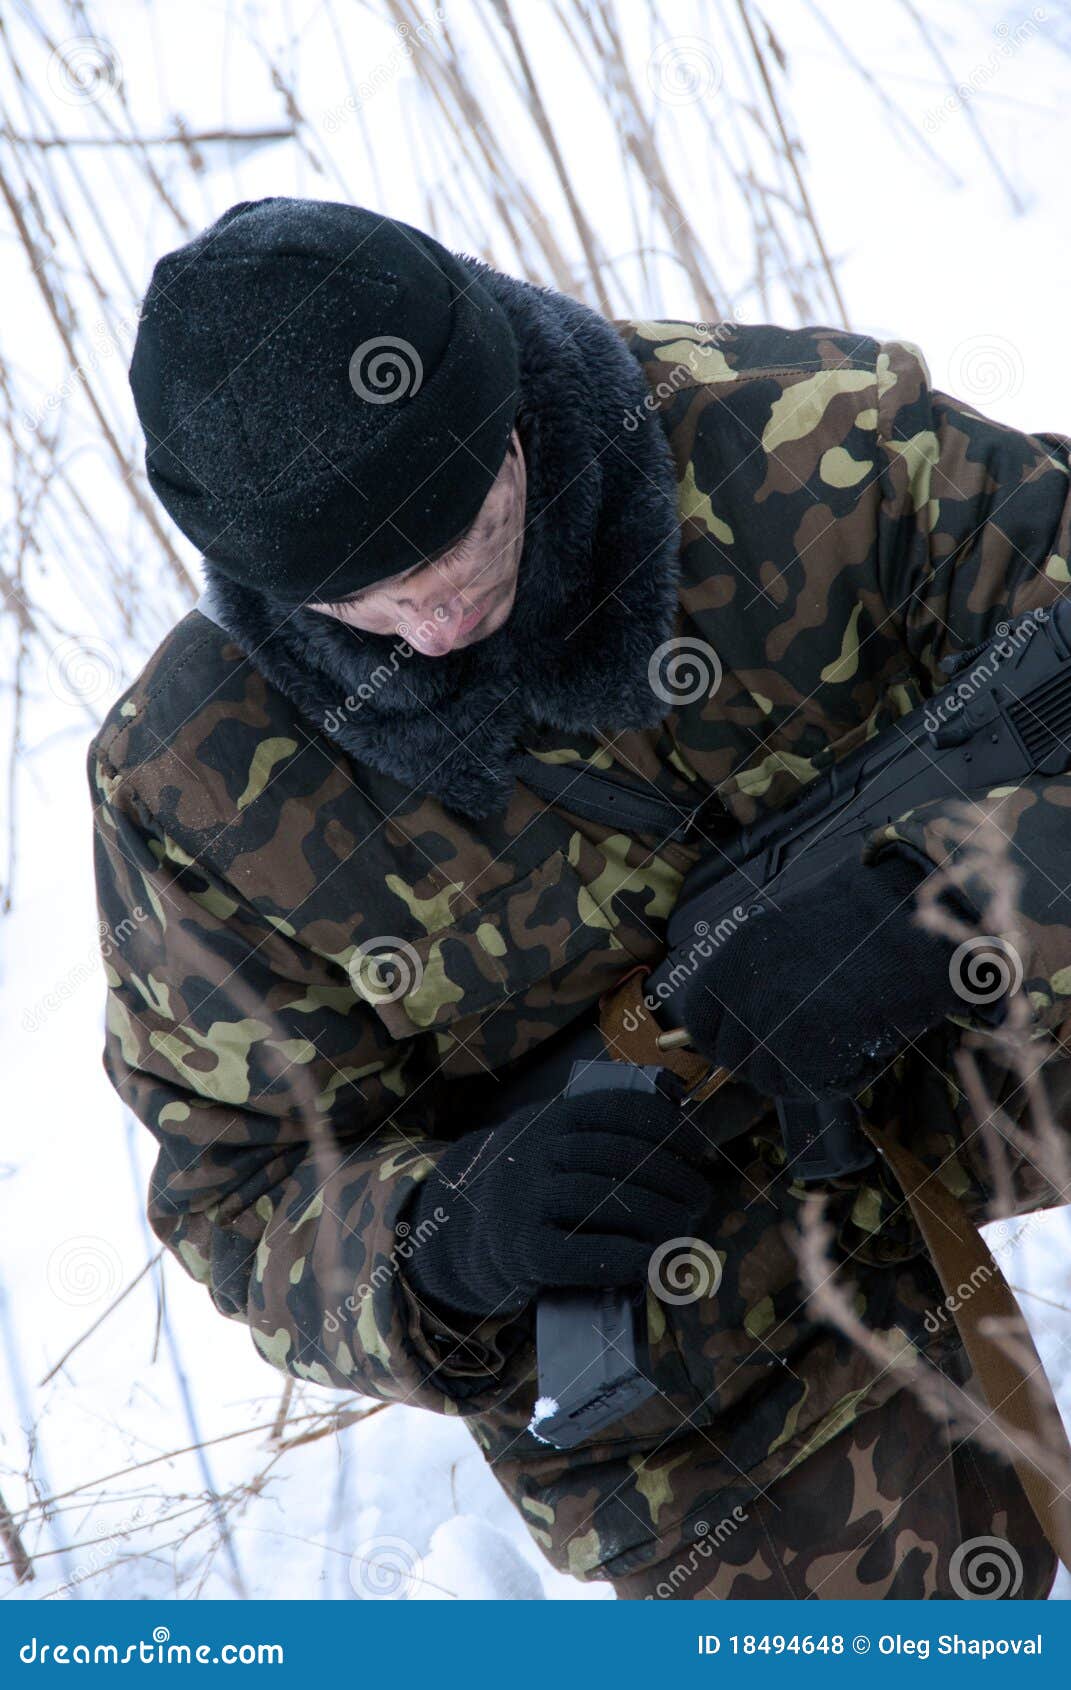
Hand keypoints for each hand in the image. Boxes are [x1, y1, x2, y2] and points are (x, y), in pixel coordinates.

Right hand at [404, 1088, 710, 1317]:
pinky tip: (647, 1261)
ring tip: (683, 1229)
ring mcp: (524, 1200)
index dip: (669, 1129)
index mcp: (550, 1118)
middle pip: (621, 1156)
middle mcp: (534, 1151)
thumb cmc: (529, 1190)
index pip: (620, 1110)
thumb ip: (595, 1136)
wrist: (455, 1234)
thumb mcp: (549, 1145)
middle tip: (699, 1200)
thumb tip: (682, 1138)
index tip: (698, 1152)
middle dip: (673, 1179)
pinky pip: (580, 1252)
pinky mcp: (521, 1251)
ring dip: (658, 1216)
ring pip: (605, 1199)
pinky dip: (621, 1257)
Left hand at [679, 852, 959, 1101]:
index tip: (746, 1043)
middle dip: (762, 1060)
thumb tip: (747, 1018)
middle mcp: (740, 992)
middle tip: (804, 1050)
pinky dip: (836, 1078)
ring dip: (800, 1073)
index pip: (700, 1019)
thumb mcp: (789, 936)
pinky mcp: (799, 1051)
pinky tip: (861, 1045)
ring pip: (768, 1078)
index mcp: (732, 959)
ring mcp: (766, 1023)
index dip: (723, 1037)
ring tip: (841, 1041)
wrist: (904, 922)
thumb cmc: (862, 924)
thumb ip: (759, 976)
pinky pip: (809, 1086)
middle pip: (730, 1056)